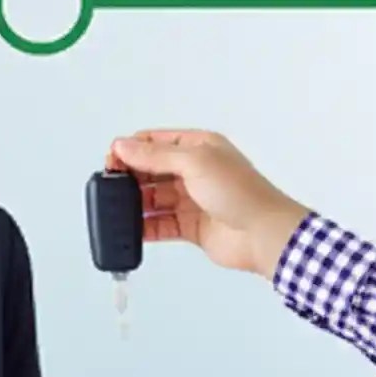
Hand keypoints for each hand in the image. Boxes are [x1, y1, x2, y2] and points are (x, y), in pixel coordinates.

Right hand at [106, 129, 310, 279]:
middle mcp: (196, 171)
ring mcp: (194, 199)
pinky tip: (134, 229)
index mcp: (199, 146)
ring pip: (154, 199)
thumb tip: (125, 146)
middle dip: (131, 177)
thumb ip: (155, 156)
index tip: (112, 160)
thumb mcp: (195, 162)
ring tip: (120, 209)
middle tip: (112, 186)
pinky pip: (161, 224)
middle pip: (152, 170)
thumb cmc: (243, 193)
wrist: (263, 234)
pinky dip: (146, 227)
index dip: (131, 149)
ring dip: (136, 204)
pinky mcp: (192, 225)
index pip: (155, 142)